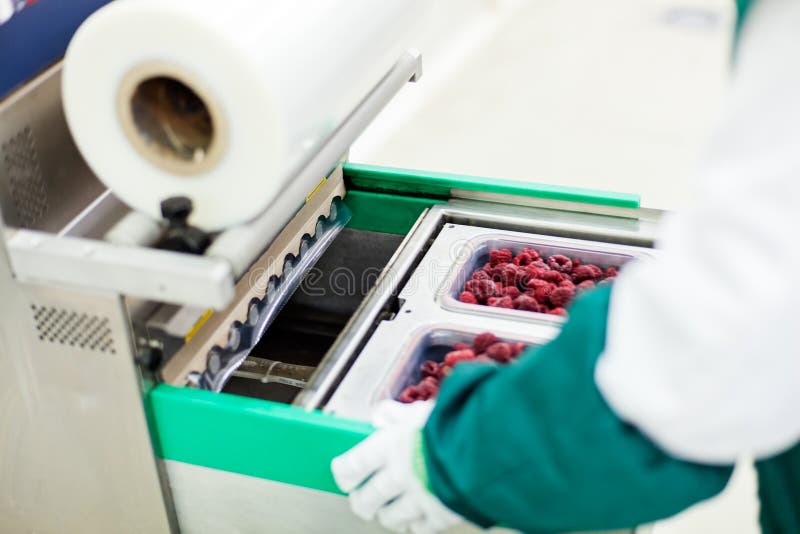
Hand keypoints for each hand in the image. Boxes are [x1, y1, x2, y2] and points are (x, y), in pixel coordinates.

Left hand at [332, 400, 462, 533]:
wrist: (492, 446)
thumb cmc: (457, 422)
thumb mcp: (422, 409)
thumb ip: (397, 414)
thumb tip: (380, 416)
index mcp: (390, 446)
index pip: (352, 466)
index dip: (344, 473)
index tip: (342, 474)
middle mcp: (399, 476)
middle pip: (367, 498)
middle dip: (361, 500)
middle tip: (361, 499)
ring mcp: (418, 499)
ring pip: (390, 517)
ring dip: (386, 515)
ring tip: (386, 511)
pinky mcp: (440, 515)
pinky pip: (419, 528)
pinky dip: (413, 525)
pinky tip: (415, 519)